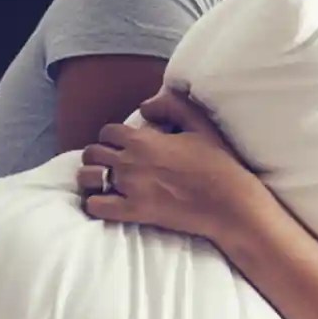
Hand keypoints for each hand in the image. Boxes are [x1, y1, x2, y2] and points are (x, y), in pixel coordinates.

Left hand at [75, 88, 258, 239]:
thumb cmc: (218, 164)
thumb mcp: (200, 125)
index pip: (107, 131)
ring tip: (105, 185)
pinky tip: (108, 204)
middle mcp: (130, 161)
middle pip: (92, 153)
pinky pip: (96, 207)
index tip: (123, 147)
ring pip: (87, 178)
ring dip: (92, 180)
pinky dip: (96, 205)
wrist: (229, 203)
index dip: (112, 138)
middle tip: (112, 166)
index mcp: (143, 139)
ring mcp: (130, 187)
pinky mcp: (134, 212)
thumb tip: (145, 106)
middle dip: (98, 157)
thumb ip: (171, 106)